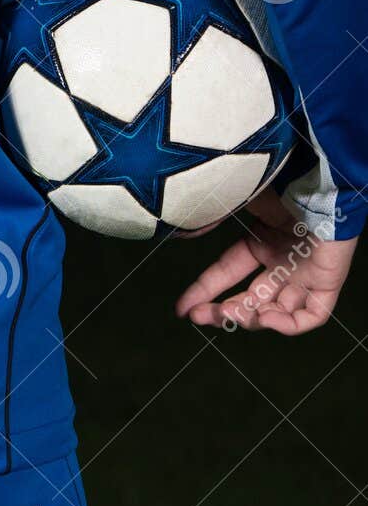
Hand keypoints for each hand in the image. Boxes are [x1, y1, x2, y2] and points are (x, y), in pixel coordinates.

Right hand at [175, 188, 357, 333]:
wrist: (313, 181)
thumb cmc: (274, 183)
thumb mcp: (231, 200)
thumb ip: (206, 220)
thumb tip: (178, 235)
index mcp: (261, 241)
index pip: (229, 273)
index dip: (205, 291)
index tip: (183, 308)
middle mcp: (282, 260)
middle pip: (252, 298)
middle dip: (225, 311)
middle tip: (202, 317)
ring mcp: (306, 272)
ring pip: (279, 311)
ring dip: (252, 320)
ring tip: (234, 314)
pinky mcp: (328, 280)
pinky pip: (311, 315)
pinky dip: (287, 325)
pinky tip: (266, 318)